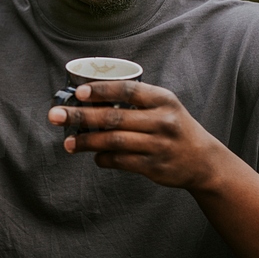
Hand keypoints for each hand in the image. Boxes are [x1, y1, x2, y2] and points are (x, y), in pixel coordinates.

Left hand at [46, 81, 227, 189]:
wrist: (203, 160)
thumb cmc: (173, 127)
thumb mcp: (163, 106)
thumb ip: (134, 100)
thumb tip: (87, 98)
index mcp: (163, 99)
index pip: (128, 90)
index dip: (102, 91)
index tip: (79, 93)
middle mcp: (162, 121)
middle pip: (114, 118)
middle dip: (81, 116)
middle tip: (55, 115)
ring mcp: (159, 145)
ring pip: (114, 141)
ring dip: (86, 141)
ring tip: (67, 143)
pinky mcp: (155, 167)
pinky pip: (121, 161)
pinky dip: (103, 158)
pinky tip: (93, 156)